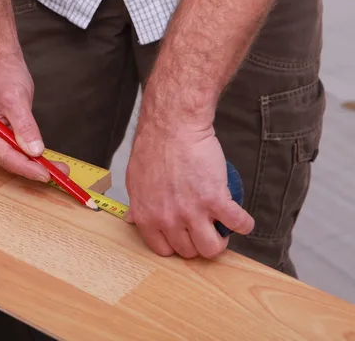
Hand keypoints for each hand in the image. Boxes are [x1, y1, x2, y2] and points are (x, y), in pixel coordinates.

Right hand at [0, 55, 68, 180]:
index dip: (27, 167)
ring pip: (16, 160)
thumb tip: (34, 150)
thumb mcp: (16, 99)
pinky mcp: (2, 139)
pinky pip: (18, 153)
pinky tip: (47, 160)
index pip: (5, 156)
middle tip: (61, 172)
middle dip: (35, 169)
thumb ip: (24, 126)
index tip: (46, 174)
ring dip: (37, 165)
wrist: (2, 66)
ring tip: (59, 167)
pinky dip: (33, 157)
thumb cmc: (4, 77)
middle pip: (11, 162)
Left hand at [124, 123, 254, 258]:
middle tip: (205, 229)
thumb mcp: (135, 181)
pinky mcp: (215, 199)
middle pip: (189, 251)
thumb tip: (133, 220)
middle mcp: (168, 219)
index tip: (185, 237)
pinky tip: (242, 220)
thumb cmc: (153, 148)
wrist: (172, 127)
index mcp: (147, 217)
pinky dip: (244, 225)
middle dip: (198, 244)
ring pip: (212, 247)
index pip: (164, 249)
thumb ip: (138, 204)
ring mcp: (192, 212)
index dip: (177, 245)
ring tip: (222, 228)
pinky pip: (237, 223)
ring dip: (220, 240)